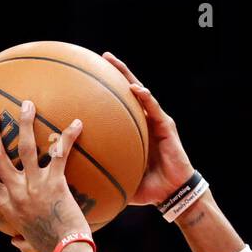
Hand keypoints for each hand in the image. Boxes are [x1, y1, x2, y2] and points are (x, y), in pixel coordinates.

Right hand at [0, 100, 89, 251]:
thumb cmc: (50, 251)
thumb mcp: (30, 247)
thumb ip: (21, 242)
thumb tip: (15, 243)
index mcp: (8, 206)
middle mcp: (17, 192)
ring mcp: (35, 186)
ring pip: (25, 148)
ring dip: (25, 123)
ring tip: (26, 104)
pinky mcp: (56, 183)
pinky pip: (60, 155)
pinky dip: (68, 137)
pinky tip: (78, 123)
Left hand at [102, 52, 194, 206]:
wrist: (172, 193)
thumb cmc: (148, 188)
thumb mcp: (121, 178)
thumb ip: (103, 176)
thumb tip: (79, 184)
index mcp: (134, 131)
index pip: (119, 107)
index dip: (107, 92)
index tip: (90, 79)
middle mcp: (145, 122)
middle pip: (129, 92)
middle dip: (117, 73)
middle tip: (102, 58)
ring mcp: (156, 122)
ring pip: (141, 93)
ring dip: (128, 76)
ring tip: (113, 62)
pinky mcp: (167, 127)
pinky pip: (154, 109)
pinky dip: (146, 98)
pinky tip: (137, 89)